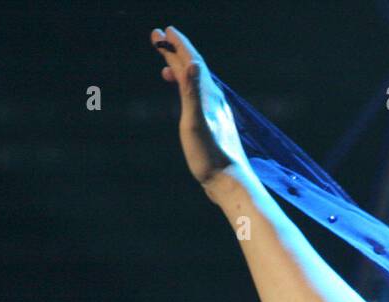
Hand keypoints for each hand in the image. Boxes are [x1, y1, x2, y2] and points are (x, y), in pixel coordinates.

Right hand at [149, 26, 253, 191]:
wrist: (231, 183)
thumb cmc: (210, 157)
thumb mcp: (195, 123)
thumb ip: (191, 93)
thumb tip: (192, 63)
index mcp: (208, 97)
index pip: (192, 62)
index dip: (178, 45)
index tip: (163, 30)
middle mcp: (215, 101)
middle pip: (194, 69)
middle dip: (176, 52)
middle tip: (157, 38)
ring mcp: (217, 114)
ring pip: (197, 85)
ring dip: (181, 71)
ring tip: (165, 68)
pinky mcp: (216, 126)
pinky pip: (200, 99)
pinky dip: (189, 92)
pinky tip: (186, 100)